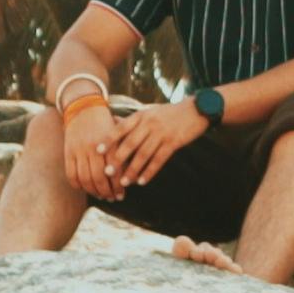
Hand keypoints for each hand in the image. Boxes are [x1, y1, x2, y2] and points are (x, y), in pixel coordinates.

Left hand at [84, 95, 200, 196]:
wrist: (196, 110)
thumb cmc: (169, 112)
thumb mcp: (150, 111)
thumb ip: (133, 119)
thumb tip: (112, 121)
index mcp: (142, 115)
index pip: (121, 128)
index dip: (109, 139)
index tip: (98, 151)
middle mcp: (150, 123)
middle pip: (130, 143)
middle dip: (118, 159)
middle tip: (108, 172)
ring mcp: (162, 133)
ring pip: (144, 155)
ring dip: (133, 170)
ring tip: (124, 182)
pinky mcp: (174, 142)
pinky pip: (159, 160)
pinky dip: (149, 172)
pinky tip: (142, 181)